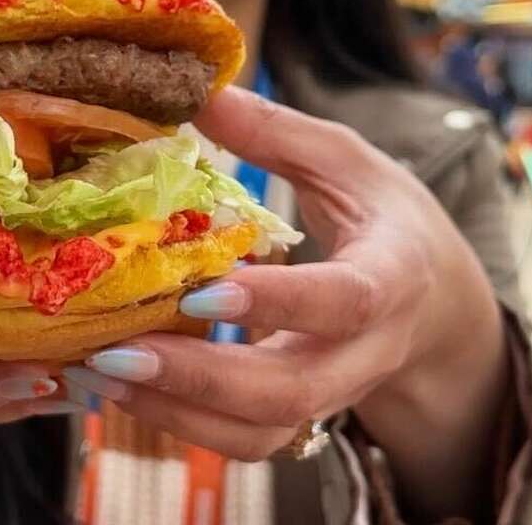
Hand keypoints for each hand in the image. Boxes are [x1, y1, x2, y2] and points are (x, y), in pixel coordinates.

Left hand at [66, 87, 507, 517]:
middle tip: (112, 353)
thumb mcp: (349, 163)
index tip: (200, 292)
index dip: (278, 303)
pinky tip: (120, 386)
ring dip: (176, 414)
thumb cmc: (388, 220)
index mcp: (392, 277)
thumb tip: (198, 93)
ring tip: (97, 374)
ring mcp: (332, 391)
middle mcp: (365, 351)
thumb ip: (279, 133)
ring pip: (262, 434)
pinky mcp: (299, 411)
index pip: (345, 302)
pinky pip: (242, 439)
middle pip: (292, 392)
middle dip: (199, 381)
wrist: (434, 302)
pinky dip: (179, 422)